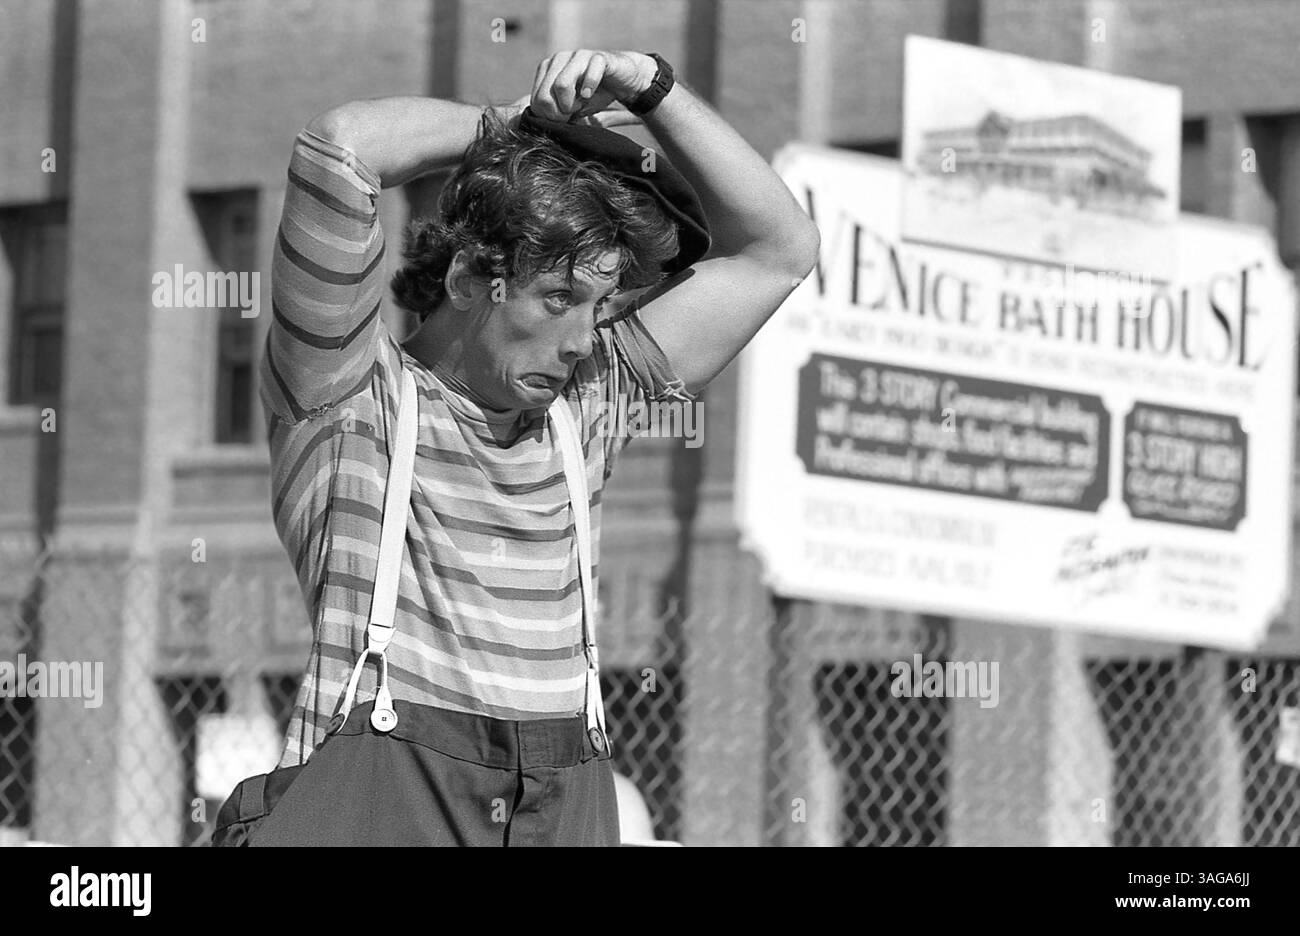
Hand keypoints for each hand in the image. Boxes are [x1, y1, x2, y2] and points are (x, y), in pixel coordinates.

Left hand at [529, 50, 655, 122]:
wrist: (624, 81)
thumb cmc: (595, 94)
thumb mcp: (572, 107)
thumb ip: (555, 113)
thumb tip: (542, 125)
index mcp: (548, 68)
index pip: (537, 100)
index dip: (550, 116)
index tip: (564, 118)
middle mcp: (559, 58)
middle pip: (545, 95)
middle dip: (559, 113)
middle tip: (573, 114)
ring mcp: (578, 55)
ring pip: (561, 84)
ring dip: (571, 104)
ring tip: (581, 104)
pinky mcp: (599, 57)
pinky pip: (589, 75)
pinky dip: (589, 89)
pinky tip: (591, 94)